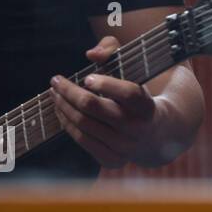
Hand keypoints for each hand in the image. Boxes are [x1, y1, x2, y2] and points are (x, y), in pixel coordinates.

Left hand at [48, 35, 161, 168]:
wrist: (157, 136)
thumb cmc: (137, 96)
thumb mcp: (132, 69)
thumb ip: (112, 50)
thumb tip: (91, 54)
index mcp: (147, 107)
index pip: (129, 94)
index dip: (106, 84)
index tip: (86, 77)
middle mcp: (137, 129)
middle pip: (94, 107)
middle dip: (69, 92)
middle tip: (55, 81)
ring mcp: (124, 148)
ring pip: (83, 124)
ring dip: (63, 106)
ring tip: (54, 94)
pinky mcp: (112, 160)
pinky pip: (82, 140)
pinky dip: (67, 124)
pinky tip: (61, 110)